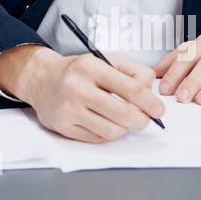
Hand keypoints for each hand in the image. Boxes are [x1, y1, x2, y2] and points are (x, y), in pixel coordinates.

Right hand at [0, 45, 165, 142]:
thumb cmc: (78, 71)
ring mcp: (68, 109)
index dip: (150, 102)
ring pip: (112, 131)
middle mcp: (77, 88)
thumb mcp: (105, 60)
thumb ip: (133, 72)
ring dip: (124, 128)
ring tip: (121, 119)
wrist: (41, 79)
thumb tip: (150, 94)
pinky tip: (103, 122)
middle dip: (141, 120)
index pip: (130, 88)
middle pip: (123, 114)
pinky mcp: (63, 127)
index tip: (158, 109)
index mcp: (90, 67)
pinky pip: (97, 139)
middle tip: (144, 119)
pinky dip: (107, 134)